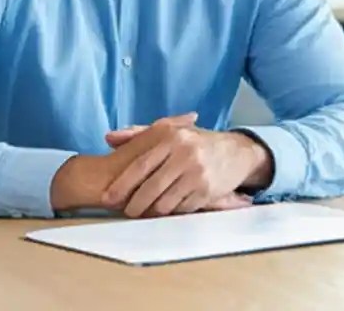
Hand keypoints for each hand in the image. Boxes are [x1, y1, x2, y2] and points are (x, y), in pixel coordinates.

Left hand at [102, 116, 273, 217]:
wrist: (235, 151)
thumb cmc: (195, 142)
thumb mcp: (170, 132)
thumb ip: (138, 134)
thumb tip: (109, 138)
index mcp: (172, 137)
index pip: (141, 165)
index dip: (122, 184)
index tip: (108, 197)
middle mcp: (185, 154)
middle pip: (151, 187)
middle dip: (134, 204)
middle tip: (126, 211)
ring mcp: (198, 173)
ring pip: (165, 202)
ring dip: (152, 211)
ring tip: (145, 211)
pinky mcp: (208, 190)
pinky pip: (182, 208)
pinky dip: (172, 211)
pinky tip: (168, 208)